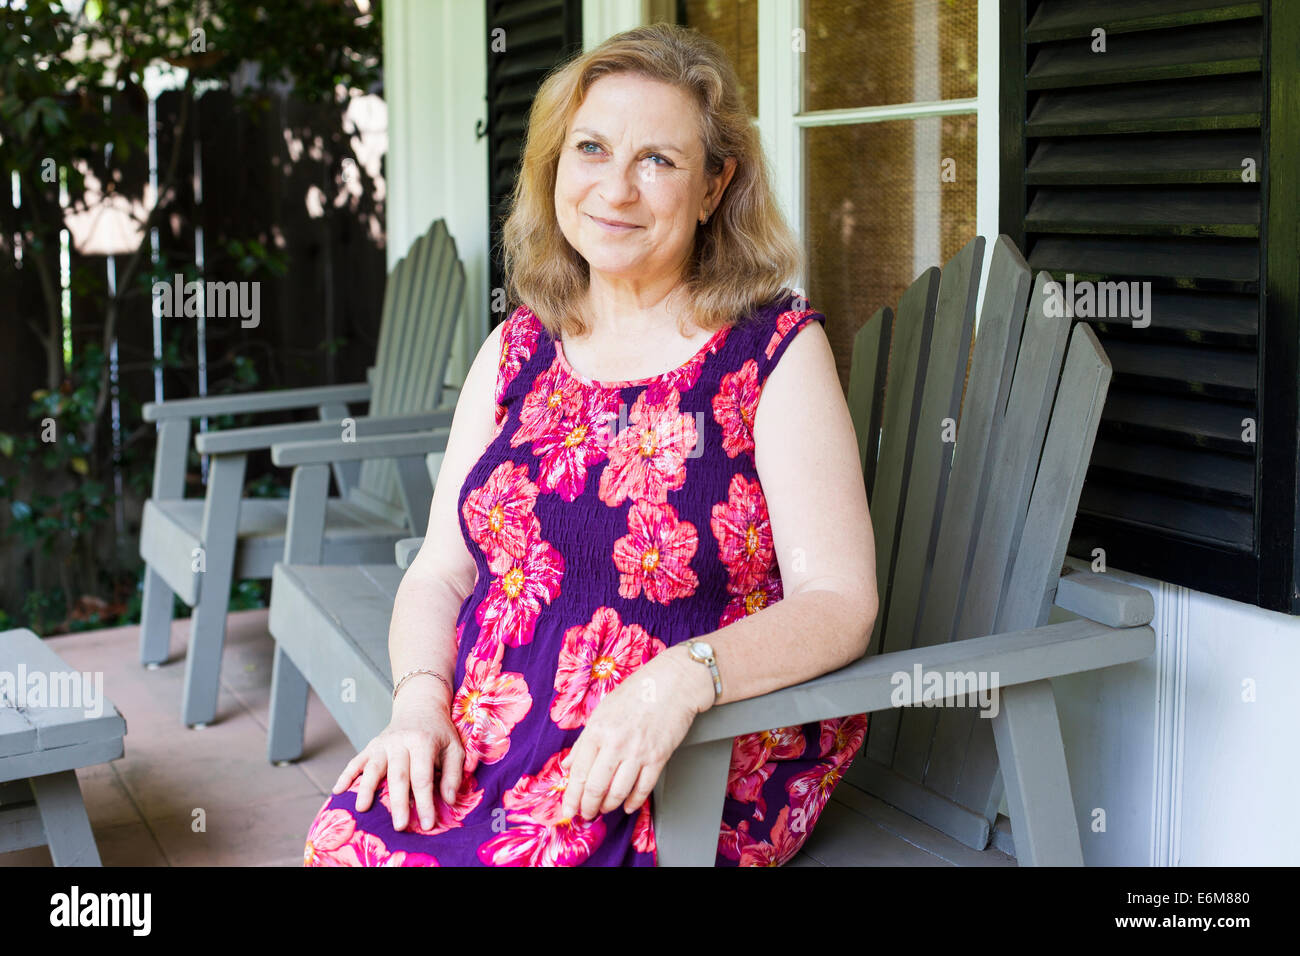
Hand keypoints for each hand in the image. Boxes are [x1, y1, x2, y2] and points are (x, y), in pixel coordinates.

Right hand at [332, 679, 461, 831]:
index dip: (425, 802)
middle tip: (399, 826)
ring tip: (362, 809)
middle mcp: (400, 742)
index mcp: (423, 742)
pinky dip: (346, 775)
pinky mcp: (371, 745)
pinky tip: (338, 790)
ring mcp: (383, 743)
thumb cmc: (439, 733)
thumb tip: (449, 801)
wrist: (420, 706)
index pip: (423, 777)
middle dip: (398, 802)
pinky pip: (356, 761)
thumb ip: (454, 774)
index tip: (426, 824)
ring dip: (367, 788)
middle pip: (398, 775)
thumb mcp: (455, 748)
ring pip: (373, 767)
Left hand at [559, 644, 714, 821]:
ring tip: (604, 809)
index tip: (567, 810)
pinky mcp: (658, 758)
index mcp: (597, 730)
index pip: (578, 772)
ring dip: (608, 806)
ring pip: (618, 792)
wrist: (672, 683)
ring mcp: (638, 752)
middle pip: (596, 788)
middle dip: (588, 807)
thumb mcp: (602, 711)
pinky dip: (633, 802)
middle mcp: (615, 743)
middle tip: (586, 814)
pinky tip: (627, 805)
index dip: (571, 797)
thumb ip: (584, 741)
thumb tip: (568, 764)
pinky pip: (642, 789)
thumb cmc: (637, 692)